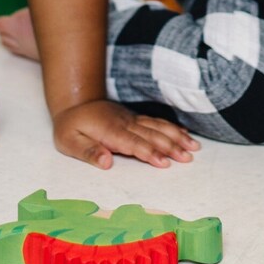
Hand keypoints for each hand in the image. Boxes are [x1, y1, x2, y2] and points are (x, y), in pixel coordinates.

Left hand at [52, 99, 199, 169]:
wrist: (74, 100)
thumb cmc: (70, 126)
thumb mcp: (69, 142)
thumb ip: (88, 152)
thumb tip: (106, 162)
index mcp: (110, 131)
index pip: (133, 143)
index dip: (149, 153)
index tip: (165, 162)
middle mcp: (125, 123)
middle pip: (151, 135)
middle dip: (171, 146)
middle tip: (188, 158)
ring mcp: (132, 119)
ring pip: (157, 127)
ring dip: (176, 136)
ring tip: (194, 147)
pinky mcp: (135, 118)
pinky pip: (156, 122)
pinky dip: (172, 128)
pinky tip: (184, 134)